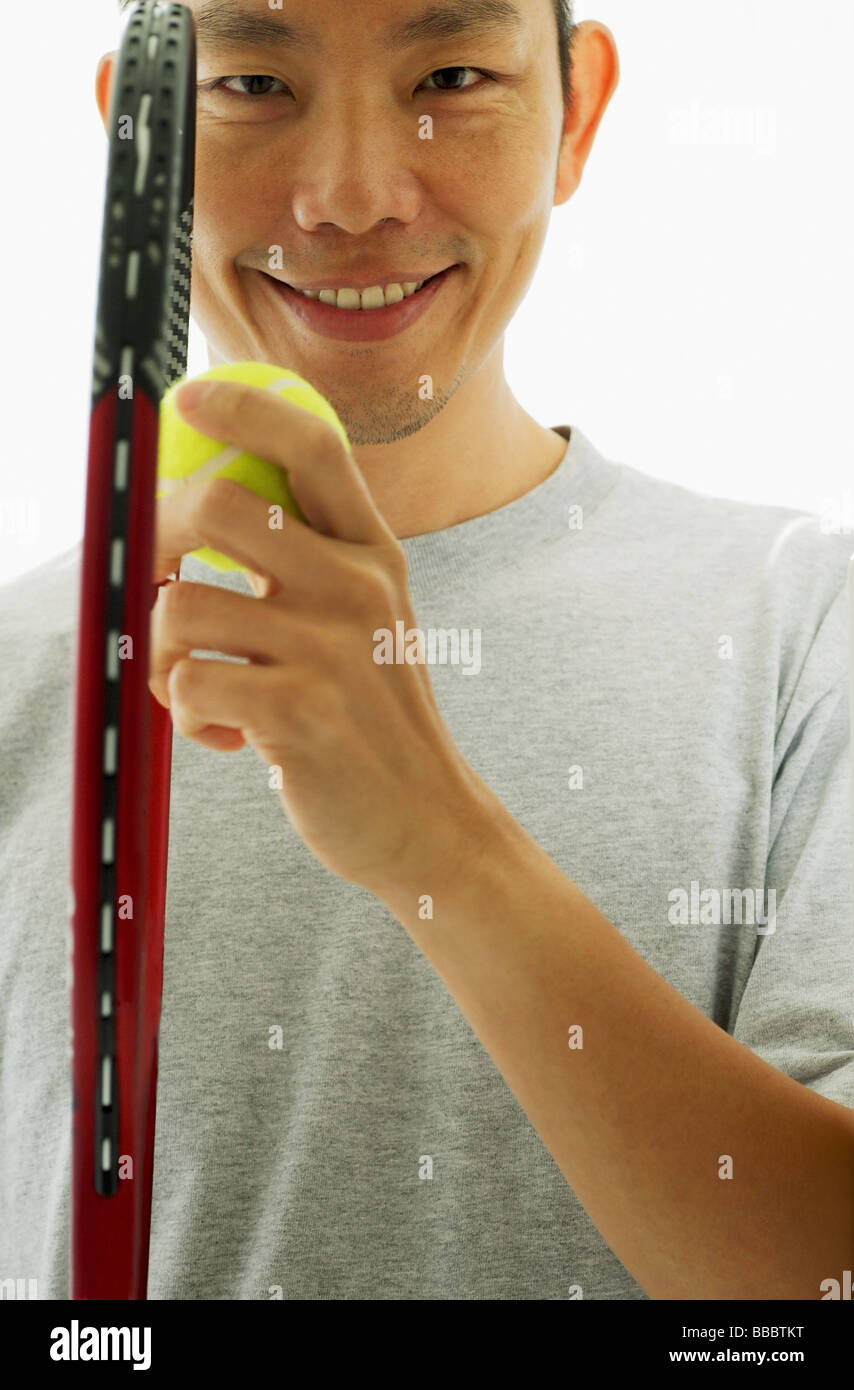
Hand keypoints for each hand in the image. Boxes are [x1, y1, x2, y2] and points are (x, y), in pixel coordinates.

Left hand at [149, 379, 479, 893]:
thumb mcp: (369, 618)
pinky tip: (232, 737)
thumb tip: (212, 496)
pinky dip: (188, 717)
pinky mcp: (297, 712)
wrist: (425, 817)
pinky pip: (187, 684)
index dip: (242, 407)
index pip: (312, 445)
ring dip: (165, 657)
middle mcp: (357, 586)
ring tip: (203, 691)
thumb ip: (312, 558)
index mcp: (374, 554)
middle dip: (161, 539)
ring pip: (181, 606)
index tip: (188, 400)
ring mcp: (331, 648)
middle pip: (221, 505)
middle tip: (161, 581)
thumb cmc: (376, 714)